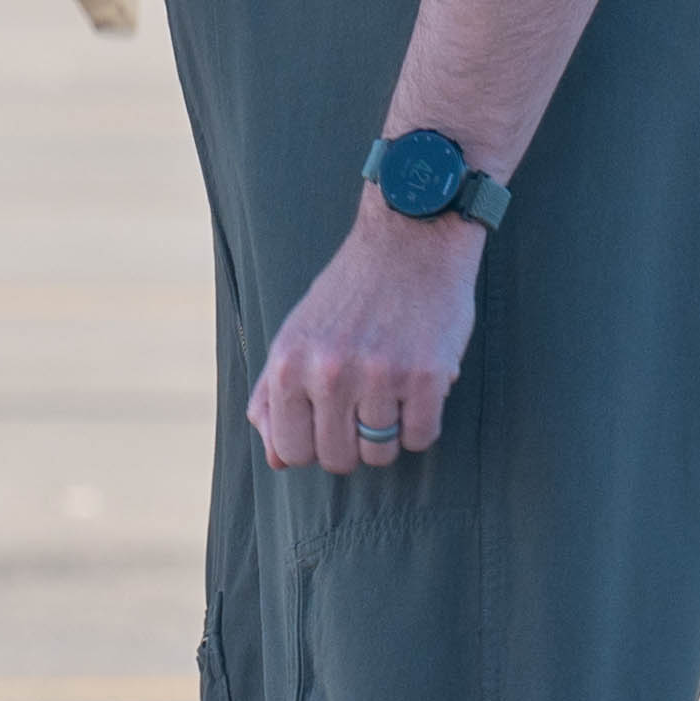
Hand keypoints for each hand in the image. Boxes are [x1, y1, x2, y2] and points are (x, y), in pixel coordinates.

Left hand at [253, 199, 480, 474]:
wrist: (410, 240)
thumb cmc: (350, 294)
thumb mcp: (295, 336)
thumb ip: (274, 398)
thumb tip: (276, 460)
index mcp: (288, 365)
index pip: (292, 451)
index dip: (314, 446)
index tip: (330, 423)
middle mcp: (329, 373)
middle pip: (338, 460)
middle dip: (353, 444)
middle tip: (366, 407)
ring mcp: (379, 375)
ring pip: (382, 454)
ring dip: (390, 432)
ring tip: (392, 391)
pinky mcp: (426, 375)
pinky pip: (422, 437)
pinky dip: (422, 422)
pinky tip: (418, 388)